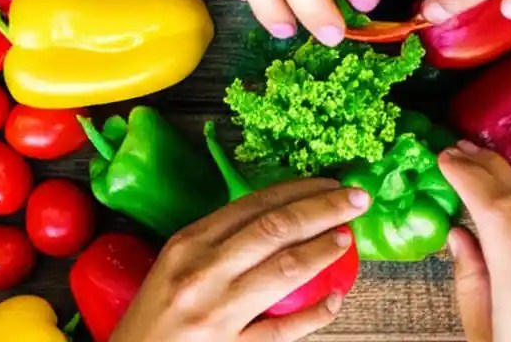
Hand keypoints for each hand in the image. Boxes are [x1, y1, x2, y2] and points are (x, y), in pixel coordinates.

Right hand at [112, 178, 368, 341]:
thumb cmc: (154, 316)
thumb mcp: (174, 266)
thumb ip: (215, 243)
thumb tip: (275, 220)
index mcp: (188, 243)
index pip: (253, 204)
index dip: (298, 189)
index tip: (330, 182)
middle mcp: (203, 272)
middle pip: (275, 228)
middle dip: (323, 208)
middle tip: (356, 199)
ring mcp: (218, 313)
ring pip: (285, 270)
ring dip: (324, 250)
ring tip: (347, 238)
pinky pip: (283, 330)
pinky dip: (315, 314)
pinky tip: (335, 301)